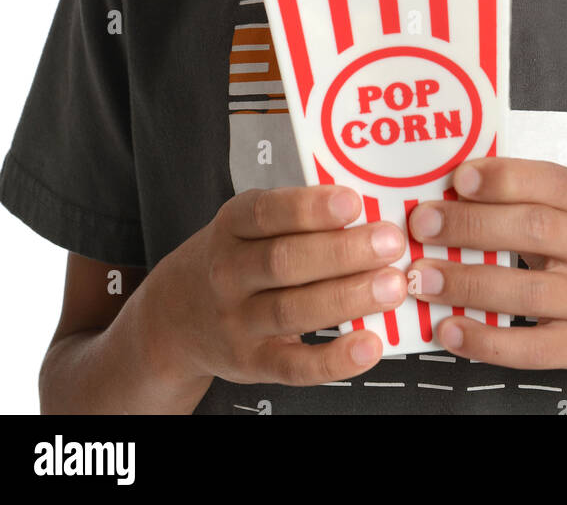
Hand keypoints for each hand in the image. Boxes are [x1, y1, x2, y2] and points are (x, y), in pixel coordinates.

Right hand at [143, 185, 407, 387]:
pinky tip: (369, 345)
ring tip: (392, 286)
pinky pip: (295, 366)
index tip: (353, 202)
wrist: (174, 317)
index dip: (311, 208)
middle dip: (343, 251)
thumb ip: (297, 217)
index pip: (267, 212)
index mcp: (232, 225)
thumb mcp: (248, 224)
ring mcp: (238, 321)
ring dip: (348, 298)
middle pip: (286, 261)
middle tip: (390, 243)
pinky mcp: (252, 363)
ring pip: (294, 310)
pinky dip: (335, 359)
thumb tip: (368, 210)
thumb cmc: (234, 258)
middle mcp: (229, 273)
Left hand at [406, 156, 566, 377]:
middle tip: (422, 225)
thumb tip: (452, 191)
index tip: (458, 178)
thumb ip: (528, 199)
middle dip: (470, 225)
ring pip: (526, 290)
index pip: (550, 181)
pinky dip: (485, 340)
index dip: (503, 178)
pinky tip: (451, 330)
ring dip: (466, 283)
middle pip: (533, 229)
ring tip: (423, 279)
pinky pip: (530, 347)